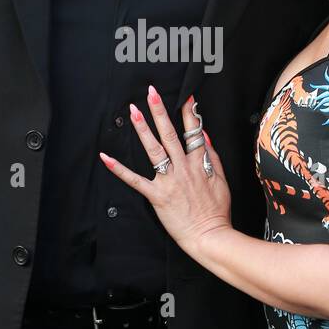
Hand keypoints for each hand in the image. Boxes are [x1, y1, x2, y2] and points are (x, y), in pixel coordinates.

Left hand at [98, 86, 230, 256]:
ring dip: (143, 130)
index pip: (193, 132)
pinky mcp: (157, 196)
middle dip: (160, 111)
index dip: (189, 112)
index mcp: (200, 164)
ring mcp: (169, 181)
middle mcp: (184, 169)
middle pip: (170, 134)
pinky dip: (120, 169)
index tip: (185, 96)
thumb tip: (204, 137)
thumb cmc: (216, 211)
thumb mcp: (222, 180)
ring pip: (154, 150)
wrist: (209, 236)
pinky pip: (135, 180)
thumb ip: (213, 157)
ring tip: (134, 112)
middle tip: (151, 93)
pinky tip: (107, 157)